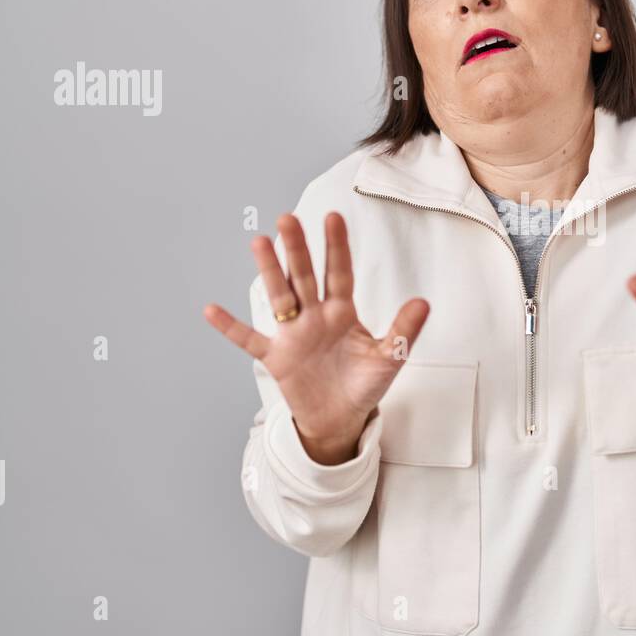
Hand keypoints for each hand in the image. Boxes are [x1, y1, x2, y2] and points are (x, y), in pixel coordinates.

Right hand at [204, 212, 429, 464]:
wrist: (341, 418)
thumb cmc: (364, 384)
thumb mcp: (389, 358)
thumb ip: (404, 331)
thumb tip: (423, 302)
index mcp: (343, 312)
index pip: (340, 273)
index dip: (337, 247)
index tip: (333, 217)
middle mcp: (315, 316)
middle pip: (305, 277)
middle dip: (298, 249)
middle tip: (288, 219)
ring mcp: (293, 334)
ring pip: (280, 297)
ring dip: (270, 272)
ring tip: (259, 242)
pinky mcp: (276, 358)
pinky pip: (250, 340)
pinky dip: (231, 328)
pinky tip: (212, 310)